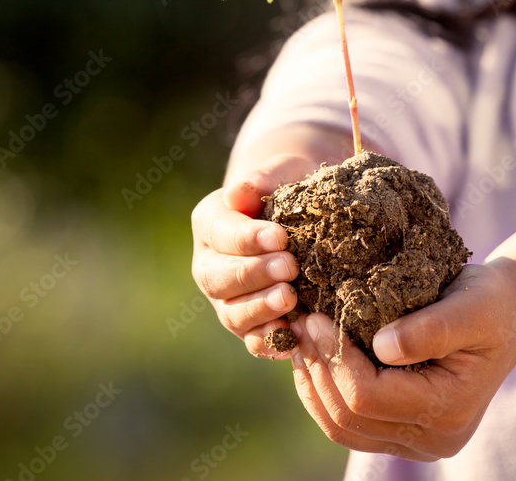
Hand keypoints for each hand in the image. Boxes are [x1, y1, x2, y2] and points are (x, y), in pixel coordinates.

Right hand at [191, 154, 316, 357]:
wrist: (305, 217)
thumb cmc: (291, 189)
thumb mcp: (282, 173)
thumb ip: (262, 180)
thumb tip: (237, 194)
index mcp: (210, 222)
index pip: (220, 233)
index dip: (247, 238)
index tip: (280, 236)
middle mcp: (209, 265)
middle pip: (217, 278)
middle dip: (253, 274)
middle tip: (289, 267)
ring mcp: (226, 300)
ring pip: (232, 313)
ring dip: (260, 309)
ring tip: (290, 298)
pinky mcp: (249, 326)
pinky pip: (253, 341)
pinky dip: (271, 342)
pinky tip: (294, 335)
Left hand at [287, 261, 515, 460]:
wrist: (505, 318)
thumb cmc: (488, 304)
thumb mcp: (470, 305)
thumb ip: (430, 328)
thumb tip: (381, 346)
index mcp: (449, 410)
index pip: (368, 397)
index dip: (333, 358)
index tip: (315, 317)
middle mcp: (433, 439)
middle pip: (349, 418)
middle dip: (317, 369)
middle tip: (299, 324)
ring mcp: (415, 442)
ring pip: (341, 428)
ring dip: (313, 384)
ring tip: (300, 340)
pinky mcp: (401, 433)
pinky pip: (348, 425)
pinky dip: (324, 393)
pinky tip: (314, 358)